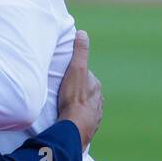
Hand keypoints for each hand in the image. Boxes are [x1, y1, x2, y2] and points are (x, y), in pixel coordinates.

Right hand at [56, 30, 101, 147]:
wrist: (75, 127)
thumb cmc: (74, 97)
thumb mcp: (76, 70)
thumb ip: (80, 52)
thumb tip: (82, 33)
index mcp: (96, 86)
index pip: (86, 76)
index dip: (75, 75)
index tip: (65, 78)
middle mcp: (99, 100)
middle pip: (87, 92)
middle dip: (77, 91)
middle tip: (63, 93)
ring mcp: (95, 115)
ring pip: (87, 107)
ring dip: (78, 106)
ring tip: (65, 108)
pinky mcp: (90, 128)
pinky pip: (84, 120)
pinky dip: (78, 119)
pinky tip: (70, 120)